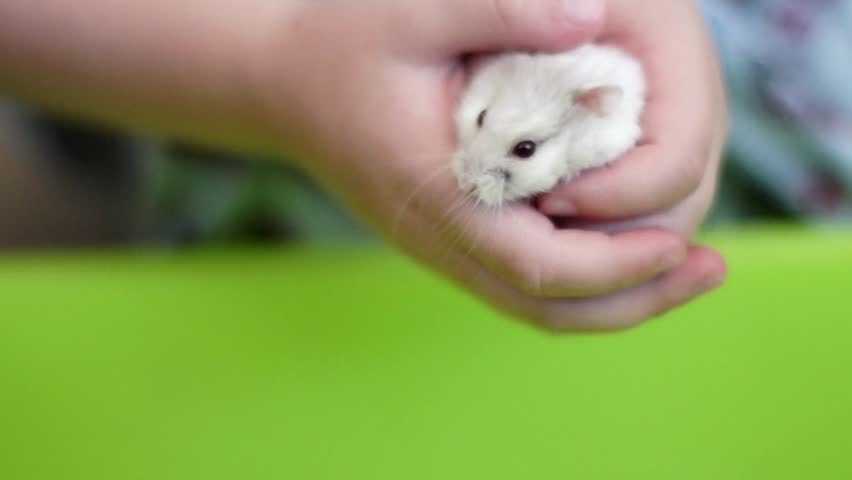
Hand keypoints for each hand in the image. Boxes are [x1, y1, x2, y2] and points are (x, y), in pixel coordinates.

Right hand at [256, 0, 724, 331]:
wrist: (282, 86)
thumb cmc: (342, 47)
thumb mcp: (411, 10)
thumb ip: (500, 9)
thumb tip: (594, 16)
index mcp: (437, 197)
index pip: (538, 266)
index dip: (616, 265)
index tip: (679, 239)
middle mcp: (440, 239)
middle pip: (549, 307)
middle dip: (636, 299)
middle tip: (708, 268)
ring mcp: (442, 245)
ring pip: (538, 304)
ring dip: (617, 297)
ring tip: (682, 267)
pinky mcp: (448, 235)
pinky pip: (524, 280)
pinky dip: (584, 278)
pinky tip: (623, 245)